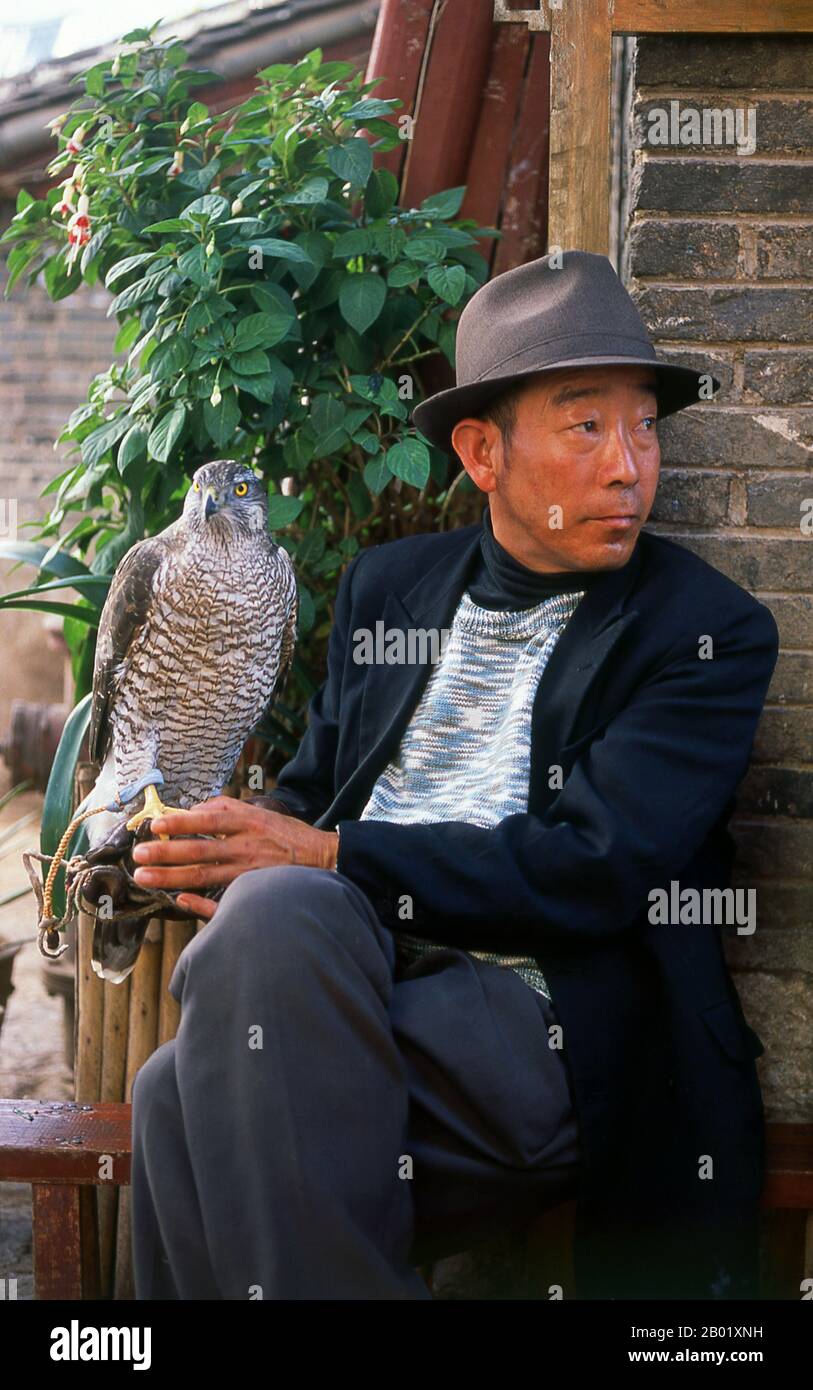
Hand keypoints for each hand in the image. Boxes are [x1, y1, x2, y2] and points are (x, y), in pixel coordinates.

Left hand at [131, 796, 338, 920]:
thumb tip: (194, 810)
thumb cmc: (286, 835)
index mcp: (249, 822)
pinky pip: (222, 901)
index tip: (156, 824)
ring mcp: (249, 873)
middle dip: (166, 853)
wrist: (323, 860)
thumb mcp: (260, 812)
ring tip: (145, 878)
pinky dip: (200, 903)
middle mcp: (247, 847)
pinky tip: (180, 901)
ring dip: (172, 877)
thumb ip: (227, 808)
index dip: (181, 822)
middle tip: (139, 856)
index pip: (209, 821)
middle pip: (200, 851)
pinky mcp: (253, 892)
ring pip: (204, 876)